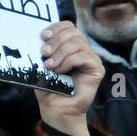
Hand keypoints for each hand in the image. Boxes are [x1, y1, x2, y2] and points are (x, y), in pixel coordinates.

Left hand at [34, 21, 102, 135]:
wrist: (56, 108)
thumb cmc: (48, 87)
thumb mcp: (42, 64)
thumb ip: (44, 50)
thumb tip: (39, 38)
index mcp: (69, 46)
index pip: (68, 26)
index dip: (56, 28)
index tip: (42, 36)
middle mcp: (83, 50)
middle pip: (73, 32)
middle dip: (56, 40)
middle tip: (44, 53)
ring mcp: (91, 59)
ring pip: (77, 43)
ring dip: (60, 53)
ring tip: (50, 66)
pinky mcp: (97, 69)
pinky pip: (83, 56)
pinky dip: (68, 62)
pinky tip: (60, 71)